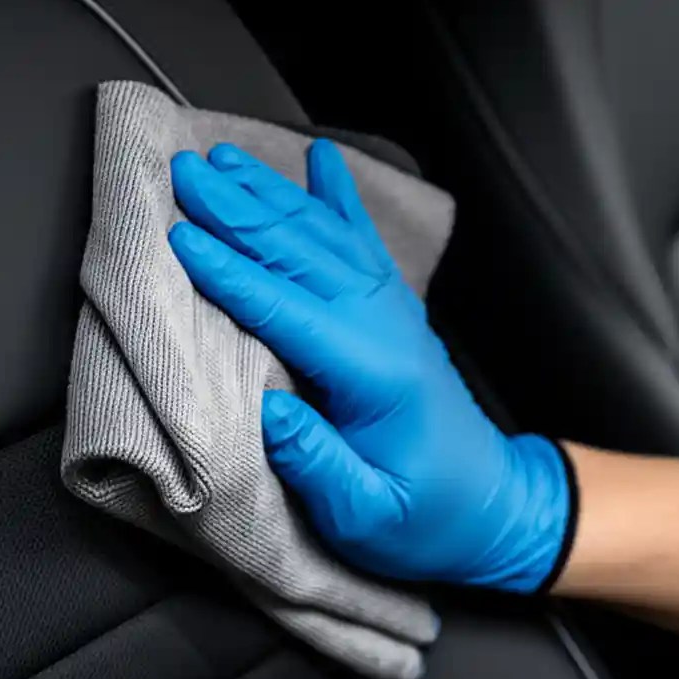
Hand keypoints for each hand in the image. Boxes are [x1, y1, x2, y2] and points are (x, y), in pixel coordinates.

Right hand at [167, 139, 572, 591]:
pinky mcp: (393, 310)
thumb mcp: (369, 516)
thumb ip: (319, 465)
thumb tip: (267, 410)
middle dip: (238, 210)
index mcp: (376, 375)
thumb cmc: (428, 519)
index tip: (182, 236)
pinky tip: (322, 158)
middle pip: (302, 254)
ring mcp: (392, 311)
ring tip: (224, 159)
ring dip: (270, 194)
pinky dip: (337, 197)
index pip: (289, 311)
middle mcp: (385, 327)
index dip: (232, 273)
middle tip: (185, 172)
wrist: (495, 507)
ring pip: (325, 236)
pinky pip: (361, 241)